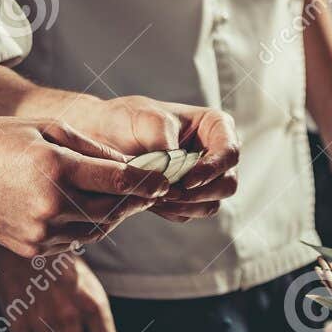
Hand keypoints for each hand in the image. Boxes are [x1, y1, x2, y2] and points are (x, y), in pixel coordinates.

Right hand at [0, 117, 168, 257]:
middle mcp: (50, 205)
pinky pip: (74, 240)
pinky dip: (87, 226)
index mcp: (55, 168)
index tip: (165, 177)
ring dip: (114, 214)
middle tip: (149, 186)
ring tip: (119, 196)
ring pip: (97, 229)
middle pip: (113, 208)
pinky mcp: (32, 249)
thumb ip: (92, 148)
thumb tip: (130, 165)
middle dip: (135, 198)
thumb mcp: (47, 128)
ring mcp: (40, 232)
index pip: (119, 179)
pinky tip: (86, 208)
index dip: (148, 179)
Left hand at [56, 95, 239, 222]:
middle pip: (227, 183)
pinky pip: (189, 213)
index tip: (186, 179)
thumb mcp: (144, 118)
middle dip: (199, 192)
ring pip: (211, 204)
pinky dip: (173, 211)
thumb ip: (164, 138)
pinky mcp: (187, 197)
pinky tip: (151, 200)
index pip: (230, 152)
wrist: (102, 138)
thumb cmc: (126, 118)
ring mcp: (203, 178)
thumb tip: (175, 163)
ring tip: (155, 196)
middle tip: (167, 193)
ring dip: (185, 205)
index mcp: (215, 126)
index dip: (213, 169)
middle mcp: (215, 153)